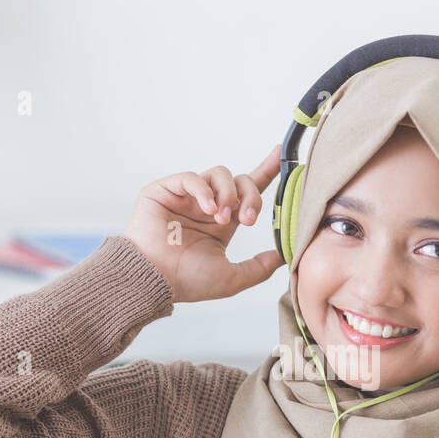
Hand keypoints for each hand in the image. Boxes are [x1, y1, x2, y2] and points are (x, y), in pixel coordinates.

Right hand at [123, 144, 284, 302]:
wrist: (154, 281)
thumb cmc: (186, 282)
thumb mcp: (232, 278)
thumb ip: (259, 267)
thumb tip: (284, 255)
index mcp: (223, 222)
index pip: (248, 191)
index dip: (267, 171)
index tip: (281, 155)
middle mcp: (207, 205)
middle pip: (240, 180)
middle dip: (250, 196)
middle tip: (246, 220)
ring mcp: (187, 196)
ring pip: (220, 174)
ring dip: (228, 194)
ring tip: (222, 219)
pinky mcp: (166, 190)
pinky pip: (192, 177)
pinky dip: (204, 190)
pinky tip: (208, 209)